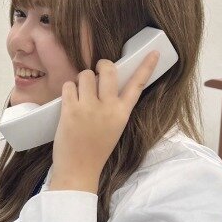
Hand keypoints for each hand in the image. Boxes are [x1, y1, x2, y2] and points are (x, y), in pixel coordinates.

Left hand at [51, 51, 159, 192]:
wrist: (79, 169)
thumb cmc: (95, 150)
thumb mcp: (114, 127)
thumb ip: (113, 107)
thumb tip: (104, 84)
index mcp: (122, 113)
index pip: (138, 85)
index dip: (146, 67)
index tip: (154, 52)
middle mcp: (108, 107)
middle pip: (108, 70)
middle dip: (101, 65)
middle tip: (97, 70)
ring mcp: (89, 108)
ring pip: (85, 75)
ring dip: (81, 80)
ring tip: (80, 94)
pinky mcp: (70, 110)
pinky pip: (68, 85)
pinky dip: (67, 90)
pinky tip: (69, 102)